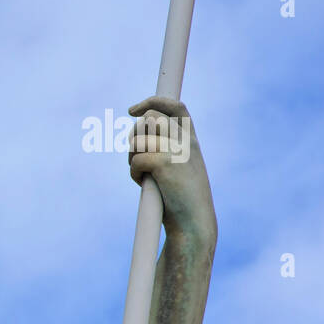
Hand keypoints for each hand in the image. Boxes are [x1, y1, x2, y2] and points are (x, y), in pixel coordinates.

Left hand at [127, 96, 215, 238]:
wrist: (192, 221)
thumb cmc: (180, 197)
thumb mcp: (178, 165)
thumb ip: (165, 145)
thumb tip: (138, 128)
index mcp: (191, 139)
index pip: (175, 107)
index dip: (152, 102)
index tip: (131, 110)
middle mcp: (187, 140)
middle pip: (149, 118)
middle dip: (135, 135)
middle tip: (136, 156)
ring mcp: (178, 150)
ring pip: (140, 137)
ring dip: (132, 154)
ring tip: (141, 171)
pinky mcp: (166, 163)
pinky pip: (137, 158)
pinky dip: (134, 172)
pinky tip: (144, 182)